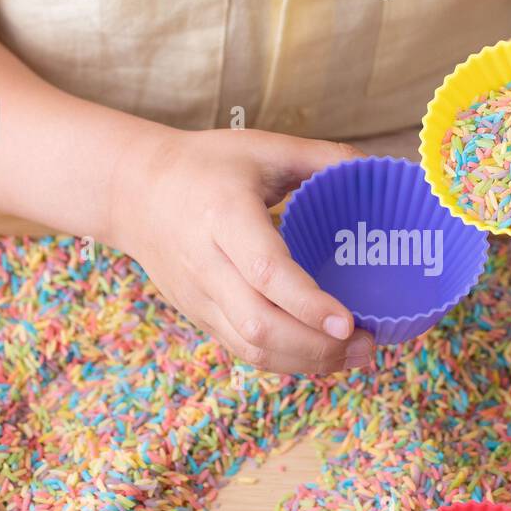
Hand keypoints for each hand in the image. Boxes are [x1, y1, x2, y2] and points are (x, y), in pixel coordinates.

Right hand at [112, 128, 373, 373]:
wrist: (133, 191)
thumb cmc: (205, 166)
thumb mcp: (263, 148)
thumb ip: (322, 158)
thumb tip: (377, 174)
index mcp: (223, 216)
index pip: (265, 271)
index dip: (307, 302)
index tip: (348, 321)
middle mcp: (206, 264)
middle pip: (259, 325)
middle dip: (318, 346)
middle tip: (368, 343)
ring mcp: (199, 298)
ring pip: (252, 349)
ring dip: (309, 362)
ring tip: (358, 356)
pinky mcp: (200, 317)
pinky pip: (245, 351)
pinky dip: (289, 361)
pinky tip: (324, 355)